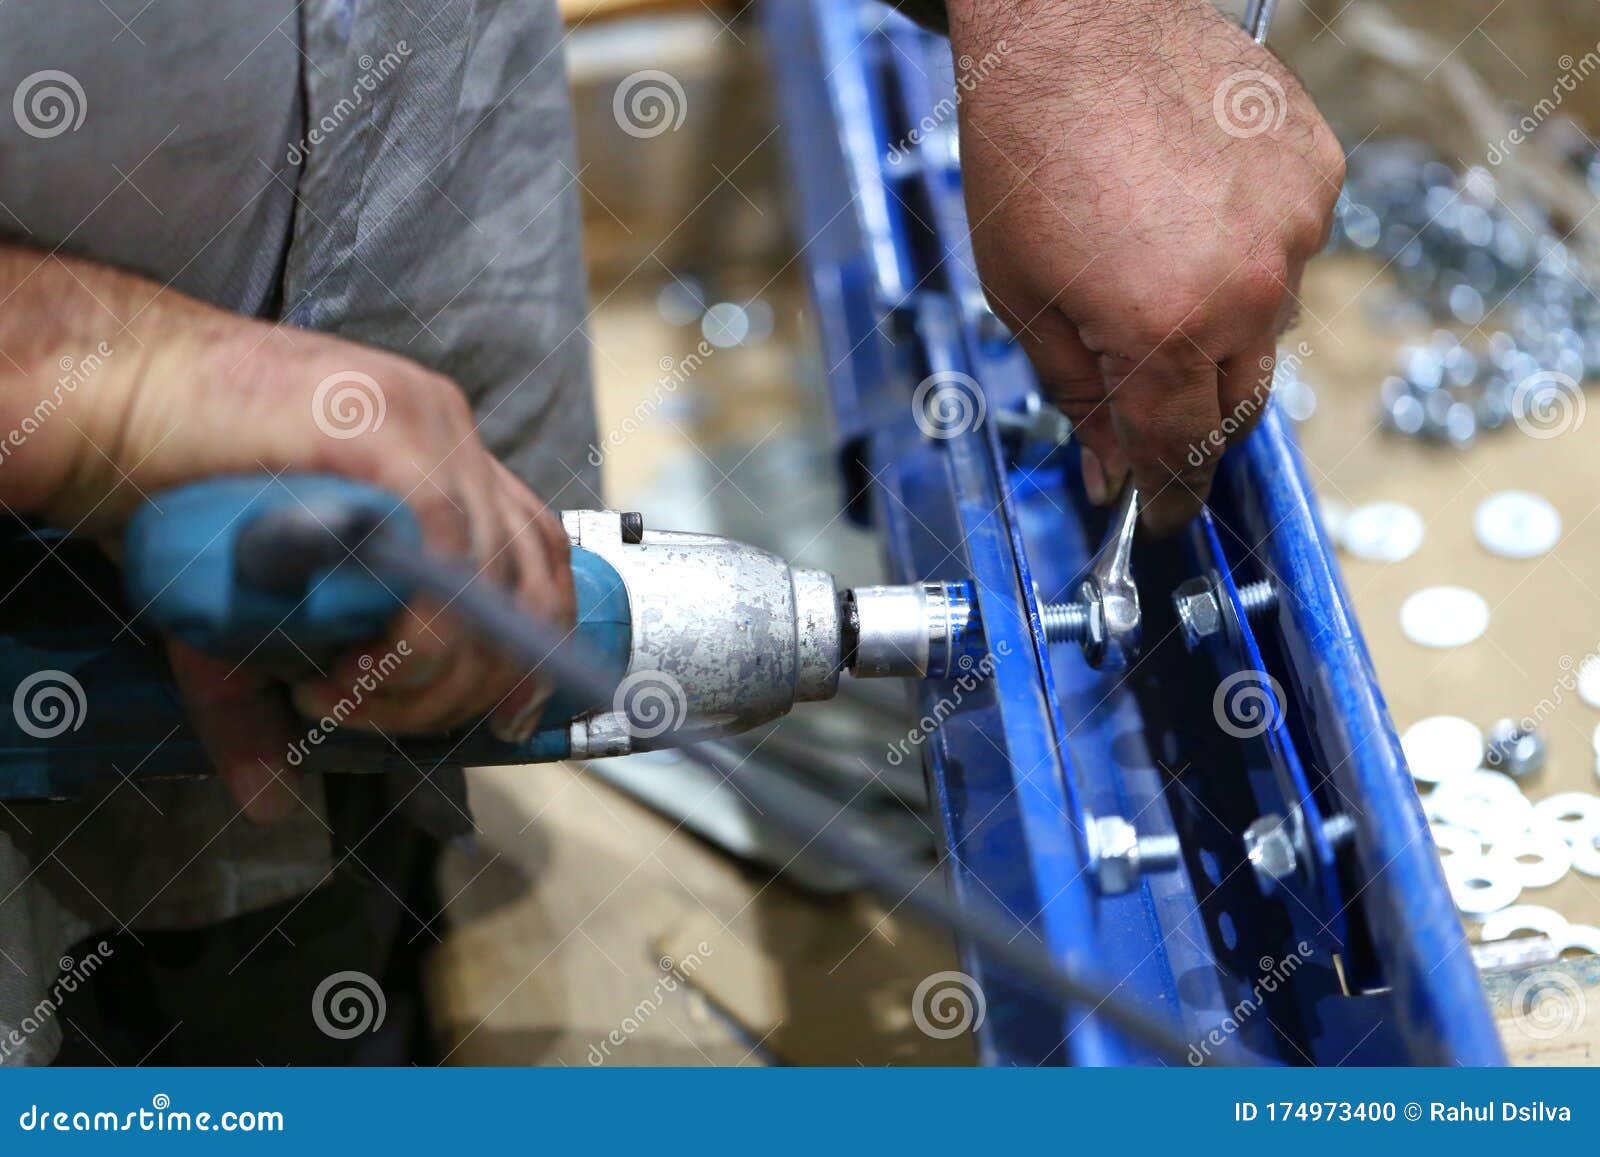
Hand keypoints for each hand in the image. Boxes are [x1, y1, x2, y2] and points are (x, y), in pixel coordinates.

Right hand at [0, 249, 573, 819]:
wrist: (95, 395)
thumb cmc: (169, 490)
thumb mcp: (241, 615)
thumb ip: (268, 698)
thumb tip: (273, 800)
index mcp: (439, 458)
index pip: (533, 557)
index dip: (536, 648)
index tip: (506, 717)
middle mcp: (447, 434)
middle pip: (524, 580)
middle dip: (466, 683)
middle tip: (378, 719)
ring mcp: (422, 424)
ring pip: (490, 576)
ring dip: (431, 671)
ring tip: (345, 697)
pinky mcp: (382, 427)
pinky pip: (441, 549)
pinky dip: (414, 630)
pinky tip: (351, 668)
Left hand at [947, 0, 1344, 530]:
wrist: (1073, 24)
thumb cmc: (1027, 154)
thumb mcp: (1022, 298)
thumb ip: (1076, 396)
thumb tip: (1109, 471)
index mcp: (1162, 330)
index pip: (1179, 450)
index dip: (1167, 495)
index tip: (1162, 516)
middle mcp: (1246, 290)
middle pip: (1236, 404)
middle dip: (1190, 421)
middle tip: (1149, 408)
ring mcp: (1293, 227)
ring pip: (1266, 326)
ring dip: (1217, 327)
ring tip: (1152, 266)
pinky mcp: (1316, 172)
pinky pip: (1288, 249)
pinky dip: (1245, 253)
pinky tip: (1191, 214)